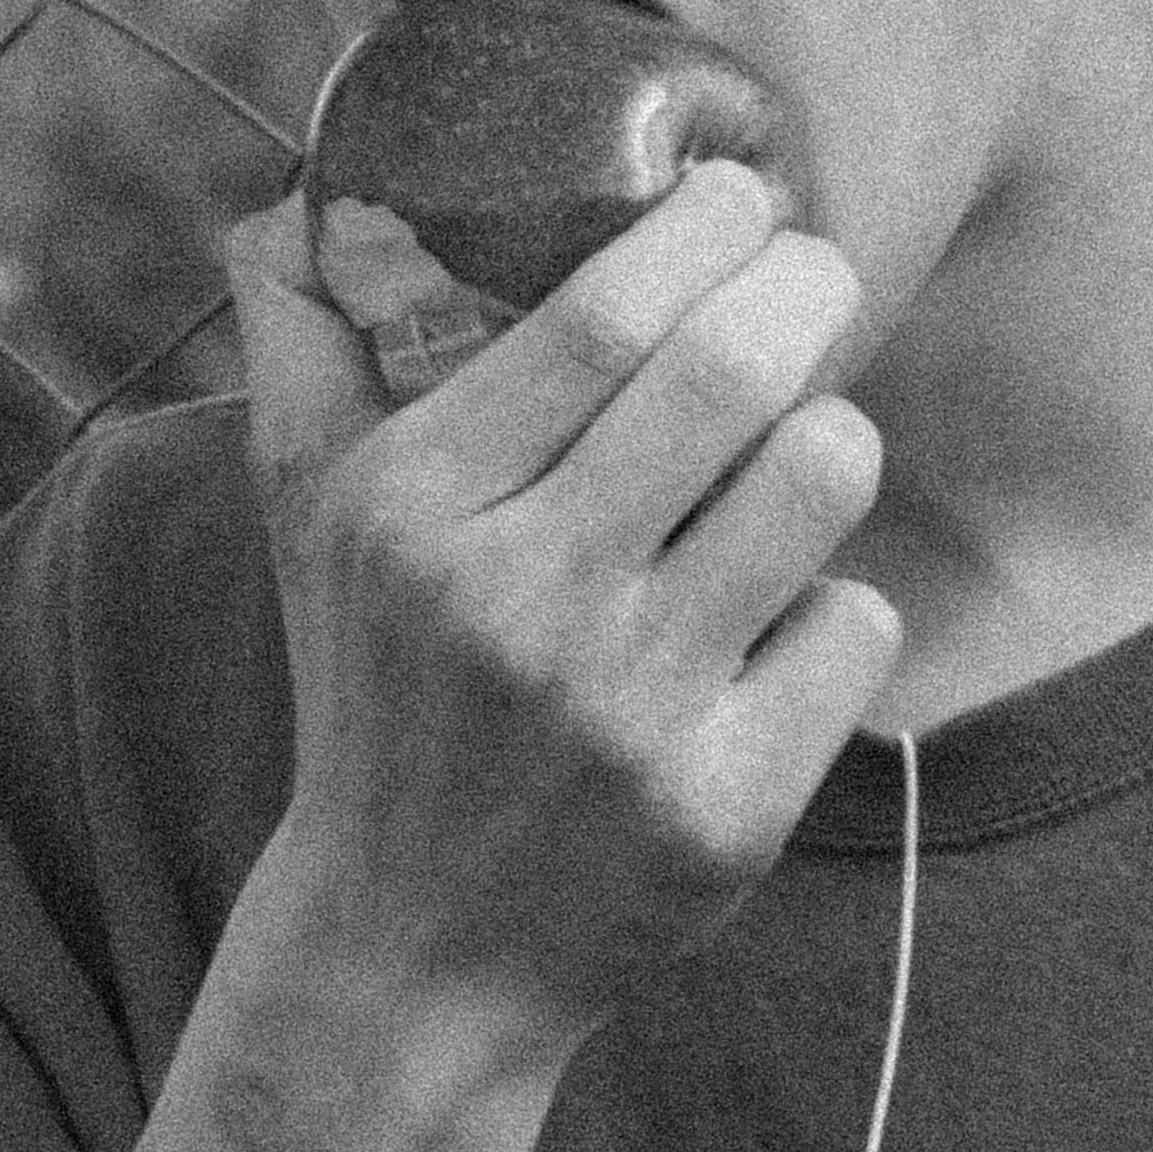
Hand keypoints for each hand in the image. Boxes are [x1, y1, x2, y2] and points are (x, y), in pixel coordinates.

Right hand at [224, 165, 899, 1075]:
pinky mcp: (726, 808)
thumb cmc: (377, 697)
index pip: (599, 316)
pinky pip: (853, 624)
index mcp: (411, 512)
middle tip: (813, 279)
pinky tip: (772, 627)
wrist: (412, 954)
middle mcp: (519, 608)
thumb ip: (303, 351)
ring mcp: (630, 713)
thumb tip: (299, 201)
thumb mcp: (307, 526)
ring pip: (820, 480)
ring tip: (797, 448)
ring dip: (832, 440)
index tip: (742, 197)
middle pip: (731, 373)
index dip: (705, 228)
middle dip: (803, 291)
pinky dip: (832, 606)